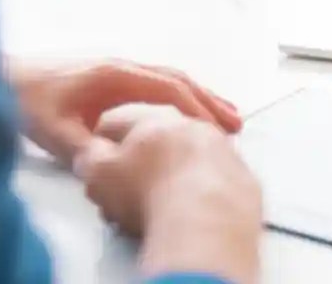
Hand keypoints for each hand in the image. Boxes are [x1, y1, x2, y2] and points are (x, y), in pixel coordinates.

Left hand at [8, 58, 242, 166]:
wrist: (1, 76)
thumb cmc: (24, 100)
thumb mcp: (53, 131)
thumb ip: (86, 148)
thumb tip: (116, 163)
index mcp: (115, 75)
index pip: (168, 89)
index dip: (195, 110)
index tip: (216, 129)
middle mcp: (122, 67)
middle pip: (179, 79)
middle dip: (209, 100)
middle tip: (236, 123)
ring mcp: (118, 69)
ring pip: (171, 78)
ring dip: (200, 96)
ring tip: (226, 115)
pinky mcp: (111, 76)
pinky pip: (158, 82)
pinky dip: (181, 95)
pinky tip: (187, 109)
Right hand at [76, 109, 262, 283]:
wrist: (208, 216)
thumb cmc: (148, 192)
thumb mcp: (100, 175)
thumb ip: (90, 159)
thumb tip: (93, 155)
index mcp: (151, 114)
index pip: (115, 121)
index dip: (101, 144)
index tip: (99, 165)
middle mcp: (189, 121)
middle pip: (155, 134)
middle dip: (140, 157)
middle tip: (129, 186)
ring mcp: (220, 144)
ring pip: (188, 153)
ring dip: (174, 170)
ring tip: (160, 198)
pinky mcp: (240, 171)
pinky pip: (214, 176)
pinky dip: (202, 187)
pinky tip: (190, 206)